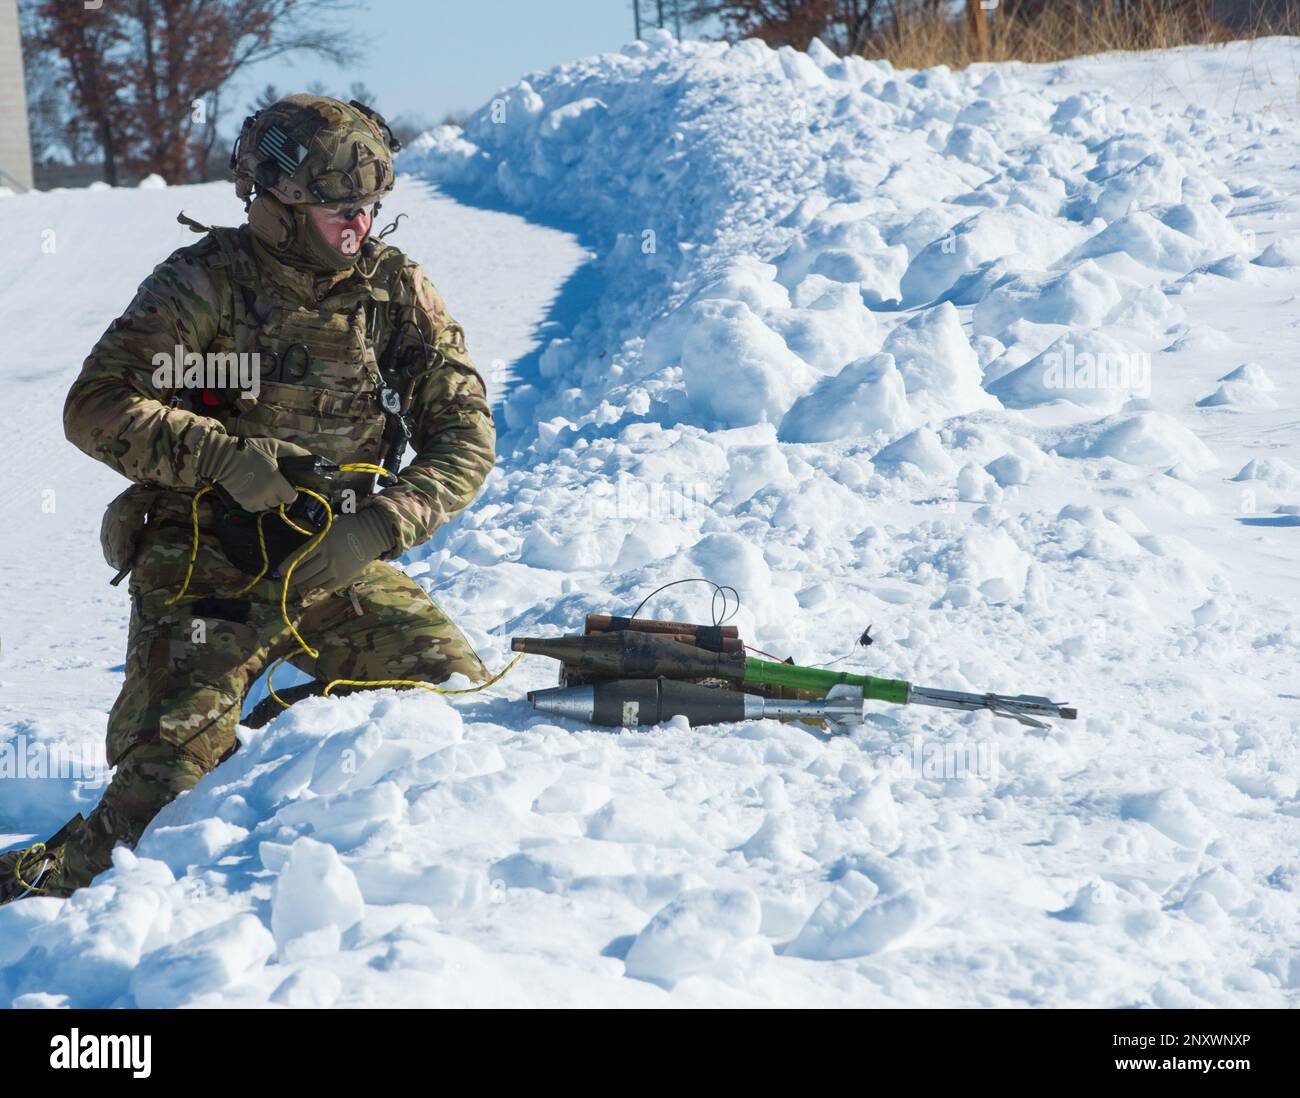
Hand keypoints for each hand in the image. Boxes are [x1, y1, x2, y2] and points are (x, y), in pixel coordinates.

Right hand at [197, 434, 312, 511]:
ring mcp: (254, 500)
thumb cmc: (251, 450)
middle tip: (271, 482)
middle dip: (278, 494)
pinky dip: (257, 503)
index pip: (291, 497)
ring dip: (267, 499)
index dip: (290, 491)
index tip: (285, 485)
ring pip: (268, 506)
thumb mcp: (273, 446)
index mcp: (275, 482)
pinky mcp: (243, 503)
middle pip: (279, 502)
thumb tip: (310, 456)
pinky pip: (256, 509)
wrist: (222, 457)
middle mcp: (266, 494)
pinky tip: (254, 491)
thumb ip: (293, 451)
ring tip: (262, 486)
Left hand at [289, 507, 393, 593]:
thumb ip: (315, 541)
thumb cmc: (349, 527)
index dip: (287, 566)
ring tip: (299, 583)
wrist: (373, 534)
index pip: (299, 557)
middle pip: (304, 572)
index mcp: (322, 542)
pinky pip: (326, 585)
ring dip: (304, 583)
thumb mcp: (329, 529)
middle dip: (292, 577)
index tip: (279, 571)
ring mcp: (336, 569)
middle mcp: (328, 557)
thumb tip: (300, 555)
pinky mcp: (344, 577)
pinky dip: (318, 586)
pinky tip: (315, 583)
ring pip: (314, 581)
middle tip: (286, 579)